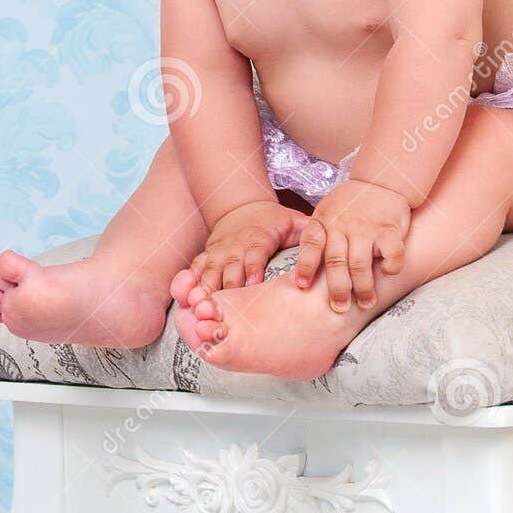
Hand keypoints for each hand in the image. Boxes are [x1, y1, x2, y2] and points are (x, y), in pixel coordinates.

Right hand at [187, 199, 307, 294]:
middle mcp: (236, 246)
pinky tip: (183, 298)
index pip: (256, 254)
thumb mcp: (294, 221)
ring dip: (203, 289)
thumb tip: (330, 246)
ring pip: (209, 271)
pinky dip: (188, 283)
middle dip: (224, 287)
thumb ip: (310, 234)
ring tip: (197, 305)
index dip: (253, 268)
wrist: (242, 206)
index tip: (253, 284)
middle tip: (220, 305)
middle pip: (229, 268)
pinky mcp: (207, 256)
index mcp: (258, 238)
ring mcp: (219, 252)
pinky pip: (195, 270)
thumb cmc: (273, 220)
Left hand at [294, 179, 410, 311]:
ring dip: (363, 287)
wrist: (380, 181)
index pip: (311, 243)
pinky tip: (388, 273)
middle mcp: (343, 225)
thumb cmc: (350, 205)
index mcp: (324, 221)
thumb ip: (319, 237)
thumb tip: (304, 276)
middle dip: (337, 289)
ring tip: (365, 302)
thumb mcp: (327, 213)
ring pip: (361, 264)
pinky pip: (391, 253)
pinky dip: (390, 267)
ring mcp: (366, 228)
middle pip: (336, 262)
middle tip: (339, 308)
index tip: (302, 285)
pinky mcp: (389, 229)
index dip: (305, 265)